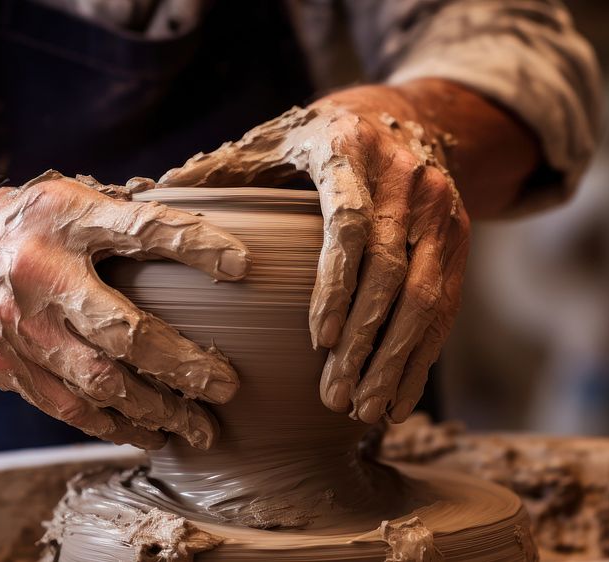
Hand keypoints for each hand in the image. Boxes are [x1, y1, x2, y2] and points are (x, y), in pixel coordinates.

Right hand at [0, 150, 251, 449]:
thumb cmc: (8, 223)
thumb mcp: (58, 200)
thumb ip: (116, 221)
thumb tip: (196, 241)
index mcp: (62, 217)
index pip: (144, 229)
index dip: (198, 247)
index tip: (245, 268)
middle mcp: (40, 272)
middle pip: (126, 331)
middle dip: (185, 365)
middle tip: (227, 385)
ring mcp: (18, 326)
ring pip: (101, 383)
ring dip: (159, 411)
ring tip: (202, 428)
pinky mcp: (1, 366)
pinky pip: (68, 406)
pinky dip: (114, 425)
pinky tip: (148, 434)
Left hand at [160, 84, 471, 423]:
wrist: (405, 118)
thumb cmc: (316, 139)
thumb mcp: (270, 140)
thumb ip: (220, 169)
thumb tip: (151, 197)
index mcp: (349, 150)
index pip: (348, 222)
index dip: (336, 283)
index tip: (319, 339)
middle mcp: (405, 178)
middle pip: (391, 271)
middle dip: (364, 342)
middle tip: (336, 398)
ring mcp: (440, 211)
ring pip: (426, 297)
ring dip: (395, 360)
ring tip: (364, 411)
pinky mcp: (458, 241)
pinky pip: (447, 308)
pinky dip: (422, 358)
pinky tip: (397, 400)